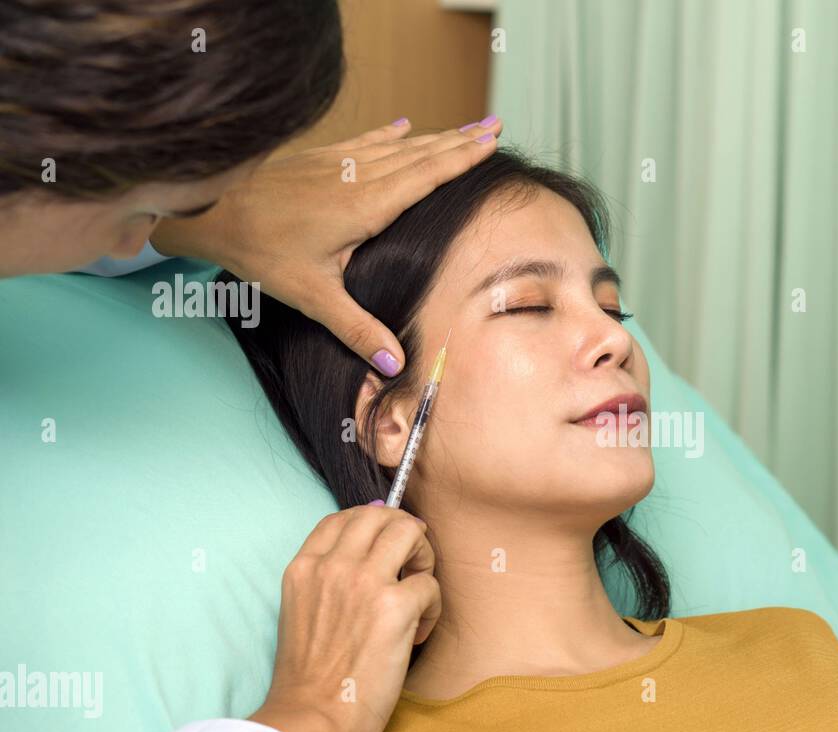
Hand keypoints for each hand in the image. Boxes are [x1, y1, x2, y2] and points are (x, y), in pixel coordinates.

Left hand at [152, 116, 503, 375]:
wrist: (207, 209)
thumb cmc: (259, 251)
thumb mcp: (312, 296)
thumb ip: (357, 328)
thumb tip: (395, 365)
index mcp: (364, 206)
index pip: (425, 176)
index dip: (461, 159)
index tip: (491, 142)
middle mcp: (356, 177)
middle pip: (420, 154)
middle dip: (460, 140)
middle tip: (495, 126)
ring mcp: (336, 163)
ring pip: (397, 145)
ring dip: (435, 136)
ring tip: (466, 127)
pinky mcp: (318, 159)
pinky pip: (366, 142)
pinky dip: (391, 135)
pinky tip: (404, 126)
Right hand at [248, 502, 440, 731]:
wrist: (312, 719)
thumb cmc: (310, 679)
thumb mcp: (301, 613)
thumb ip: (327, 581)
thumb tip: (367, 552)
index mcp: (303, 568)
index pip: (342, 517)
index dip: (374, 524)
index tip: (389, 548)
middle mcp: (332, 566)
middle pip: (381, 515)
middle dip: (405, 534)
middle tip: (412, 569)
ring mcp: (363, 581)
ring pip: (409, 532)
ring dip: (424, 558)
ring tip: (419, 594)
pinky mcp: (395, 606)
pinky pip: (430, 585)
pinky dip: (433, 609)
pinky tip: (416, 636)